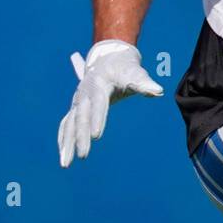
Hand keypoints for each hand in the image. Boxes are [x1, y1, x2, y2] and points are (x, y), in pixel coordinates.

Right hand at [58, 39, 162, 167]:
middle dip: (81, 137)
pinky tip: (64, 155)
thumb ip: (144, 84)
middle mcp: (84, 94)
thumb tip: (158, 92)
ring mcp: (78, 101)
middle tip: (84, 156)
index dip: (97, 119)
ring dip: (66, 144)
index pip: (97, 105)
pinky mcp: (76, 108)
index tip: (96, 136)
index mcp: (98, 85)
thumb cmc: (124, 68)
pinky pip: (66, 125)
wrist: (108, 58)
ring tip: (66, 164)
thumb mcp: (135, 72)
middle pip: (81, 117)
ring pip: (69, 124)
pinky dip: (63, 139)